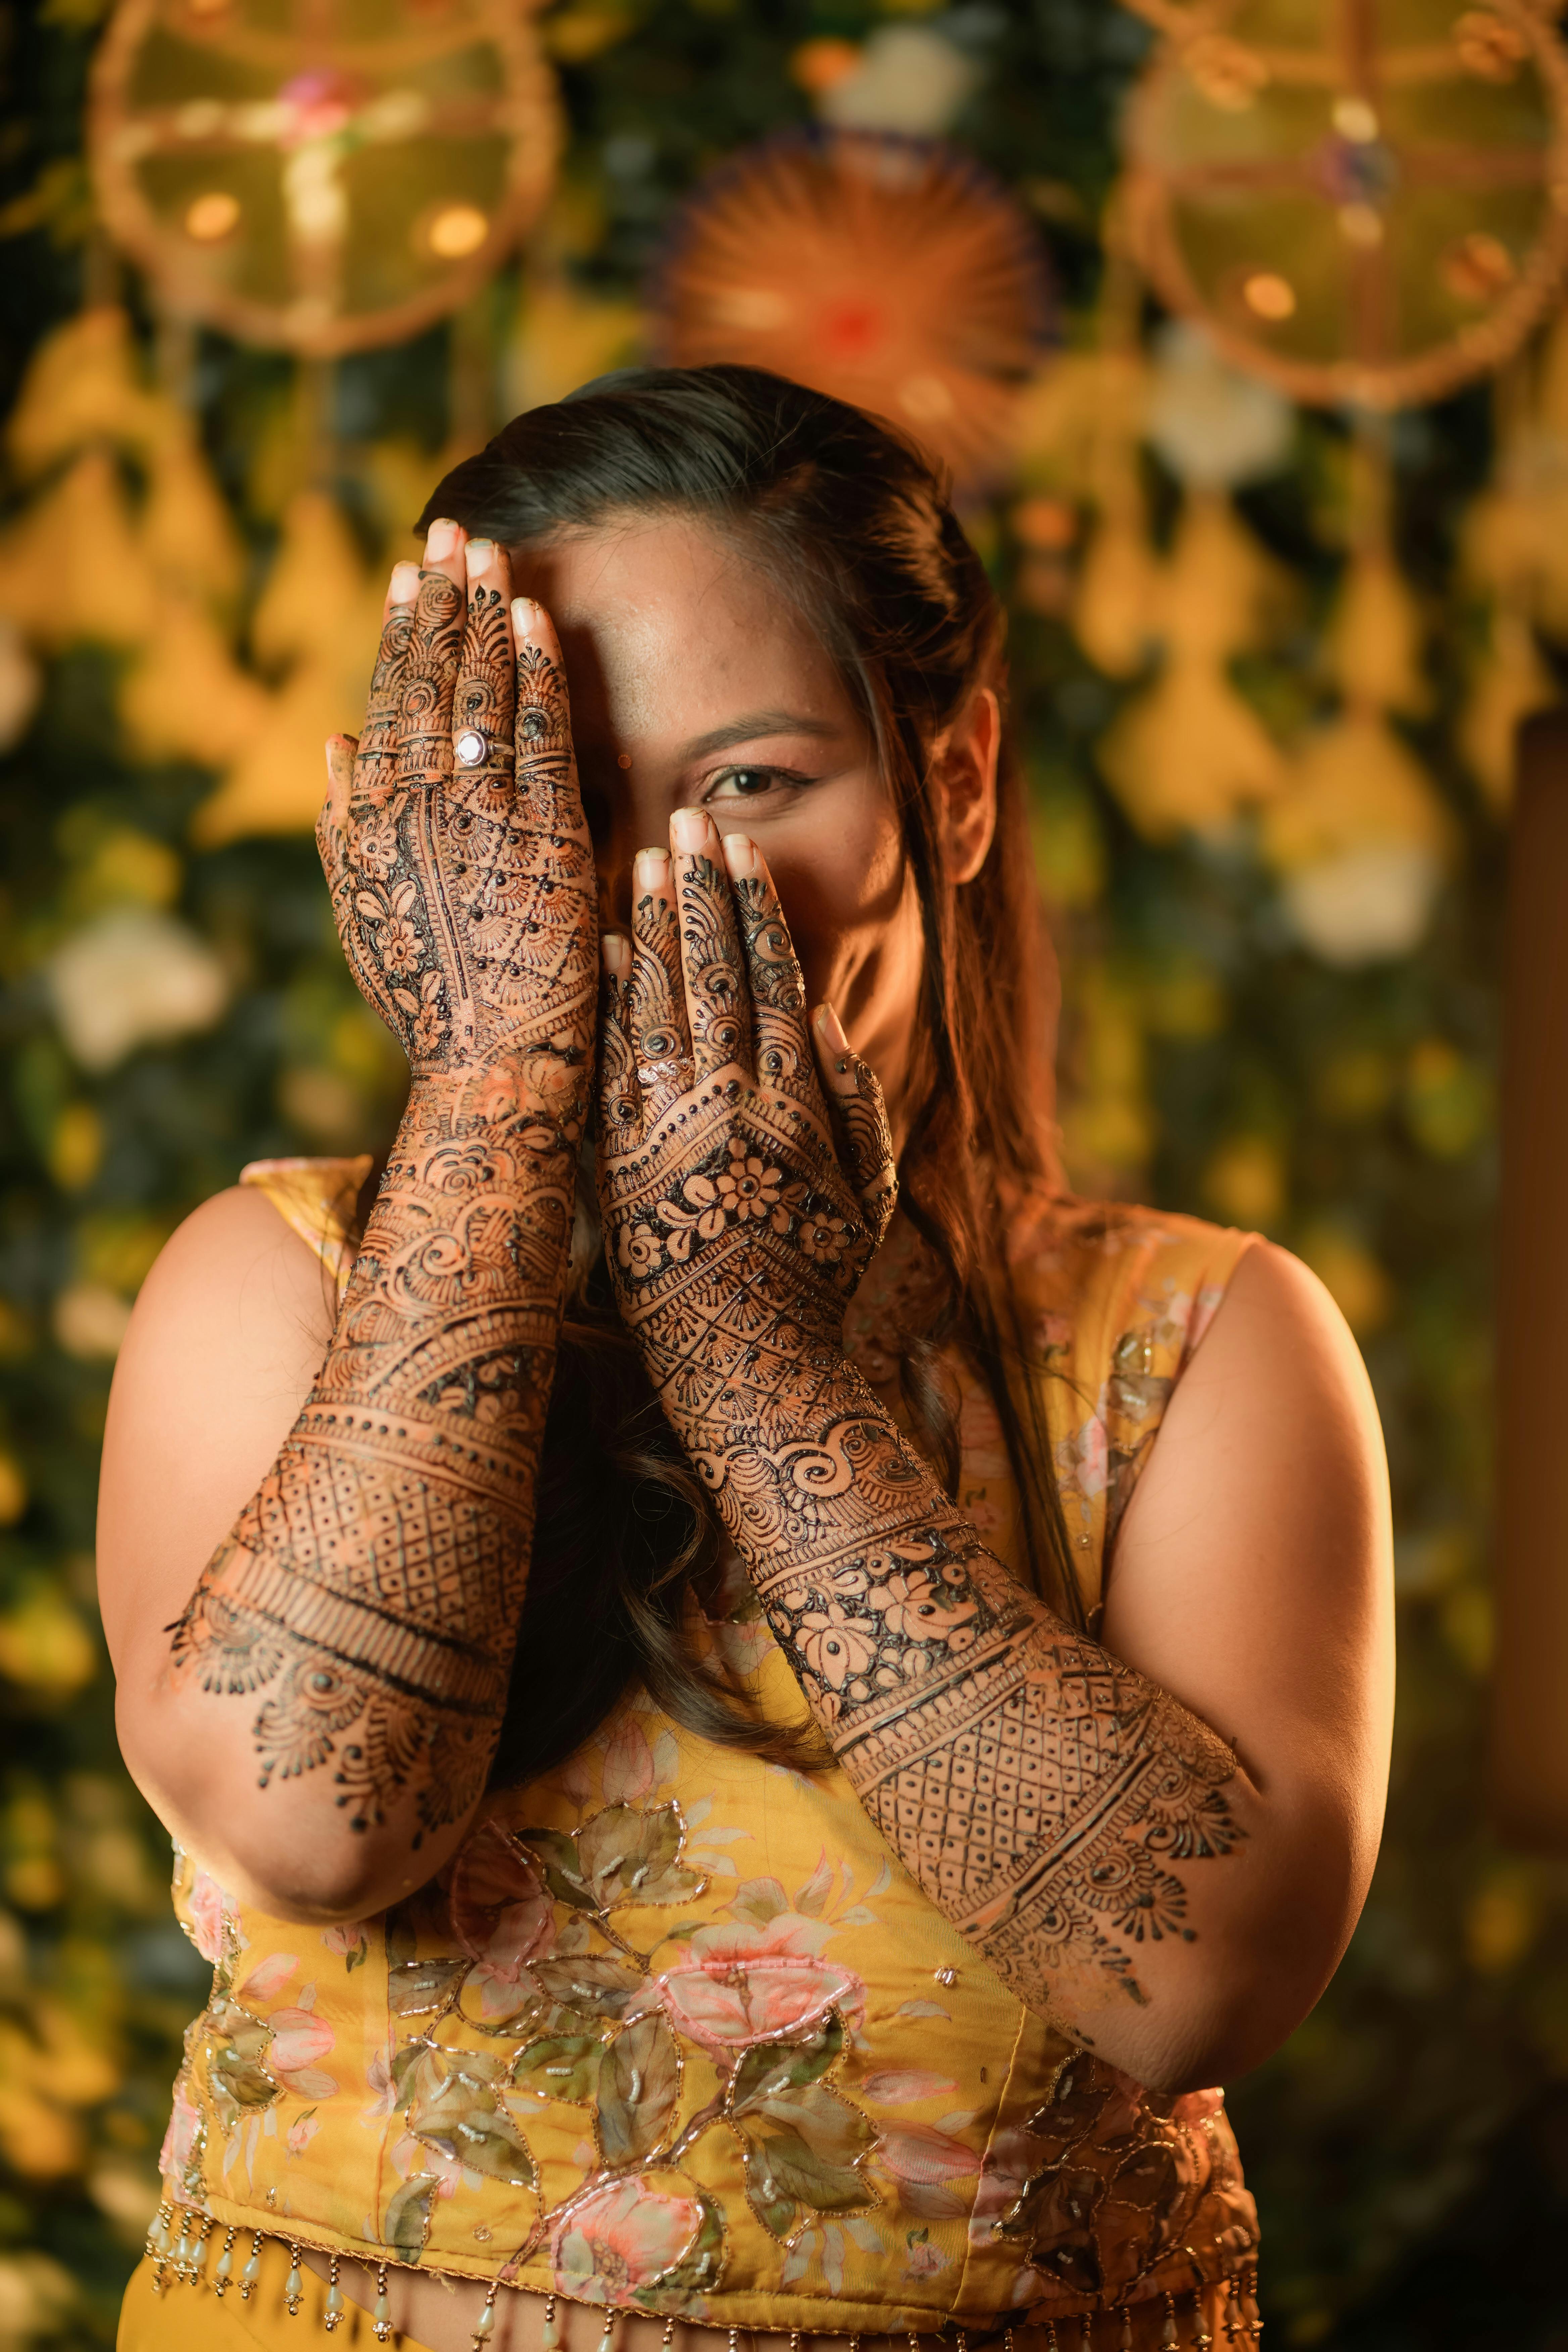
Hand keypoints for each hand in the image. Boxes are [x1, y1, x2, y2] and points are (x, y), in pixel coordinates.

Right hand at [317, 527, 595, 1088]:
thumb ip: (343, 825)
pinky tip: (540, 617)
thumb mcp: (364, 913)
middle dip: (444, 599)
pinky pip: (542, 731)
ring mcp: (482, 815)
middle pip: (431, 681)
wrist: (489, 1065)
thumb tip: (334, 742)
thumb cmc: (431, 1001)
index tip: (411, 571)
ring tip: (493, 552)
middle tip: (454, 529)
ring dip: (489, 615)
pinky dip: (538, 669)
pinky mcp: (548, 833)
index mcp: (370, 820)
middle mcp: (418, 807)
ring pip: (483, 694)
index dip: (402, 631)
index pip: (388, 702)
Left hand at [596, 805, 896, 1458]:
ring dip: (648, 927)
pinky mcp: (622, 1163)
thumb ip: (857, 1103)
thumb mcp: (869, 1195)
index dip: (754, 908)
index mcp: (796, 1104)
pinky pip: (610, 1066)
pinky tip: (594, 950)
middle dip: (698, 892)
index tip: (740, 849)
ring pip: (658, 1006)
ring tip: (639, 859)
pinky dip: (605, 1004)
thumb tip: (825, 1016)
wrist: (747, 1361)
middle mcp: (732, 1104)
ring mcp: (671, 1131)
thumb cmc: (816, 1279)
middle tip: (686, 820)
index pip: (771, 979)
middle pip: (712, 974)